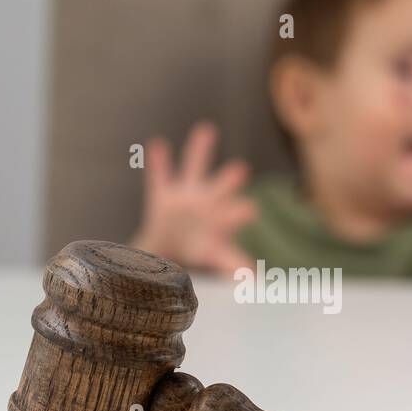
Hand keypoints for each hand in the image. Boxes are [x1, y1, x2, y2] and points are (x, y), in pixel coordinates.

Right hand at [130, 121, 257, 275]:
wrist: (169, 249)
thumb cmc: (199, 253)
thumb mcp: (213, 262)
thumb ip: (231, 266)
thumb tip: (253, 280)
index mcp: (222, 221)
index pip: (235, 215)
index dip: (241, 212)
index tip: (250, 209)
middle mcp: (208, 203)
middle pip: (219, 188)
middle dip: (228, 180)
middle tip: (240, 170)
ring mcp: (185, 197)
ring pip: (193, 169)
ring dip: (199, 151)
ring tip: (207, 130)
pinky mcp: (163, 196)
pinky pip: (160, 177)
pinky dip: (158, 163)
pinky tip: (158, 145)